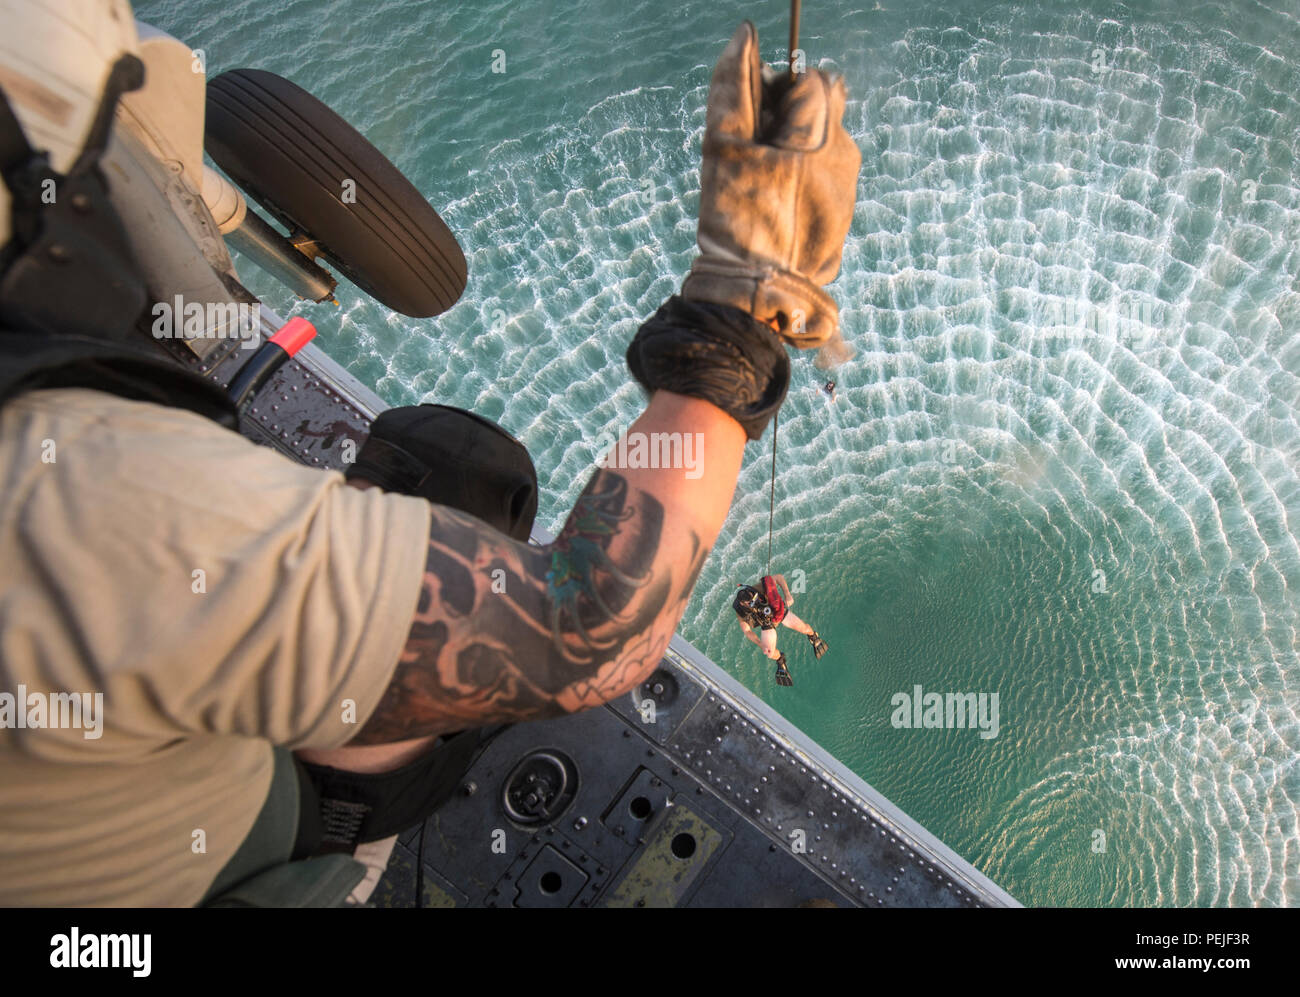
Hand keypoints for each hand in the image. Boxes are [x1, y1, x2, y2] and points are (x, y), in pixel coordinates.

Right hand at [683, 21, 860, 366]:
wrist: (757, 294)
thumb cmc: (735, 222)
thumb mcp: (722, 151)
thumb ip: (731, 89)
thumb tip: (744, 34)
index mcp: (817, 138)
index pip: (811, 81)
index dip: (780, 90)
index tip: (756, 118)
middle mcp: (844, 158)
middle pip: (828, 105)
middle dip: (795, 115)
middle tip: (760, 150)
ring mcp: (849, 188)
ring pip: (830, 141)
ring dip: (801, 147)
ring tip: (768, 184)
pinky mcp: (845, 214)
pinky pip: (831, 176)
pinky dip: (808, 178)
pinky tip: (781, 205)